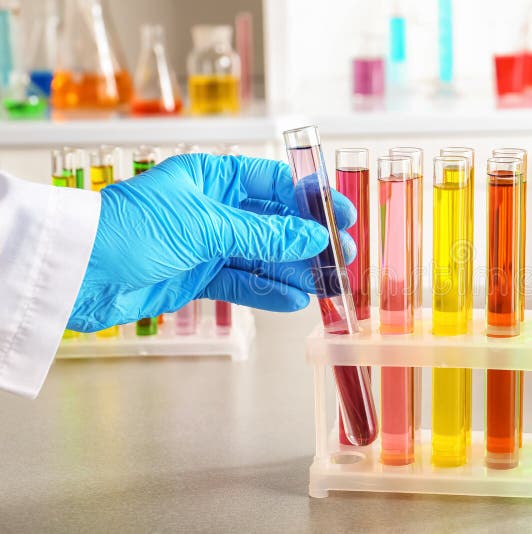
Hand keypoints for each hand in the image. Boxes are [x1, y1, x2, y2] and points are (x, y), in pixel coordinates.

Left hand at [68, 154, 356, 331]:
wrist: (78, 273)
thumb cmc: (129, 230)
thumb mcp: (205, 226)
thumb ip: (263, 234)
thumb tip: (312, 236)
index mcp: (210, 178)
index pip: (272, 182)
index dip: (309, 198)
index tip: (339, 213)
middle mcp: (212, 209)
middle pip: (273, 223)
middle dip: (308, 240)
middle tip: (342, 255)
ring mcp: (205, 244)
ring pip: (262, 256)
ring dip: (295, 270)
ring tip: (328, 283)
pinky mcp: (197, 277)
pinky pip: (242, 283)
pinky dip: (268, 292)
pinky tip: (296, 299)